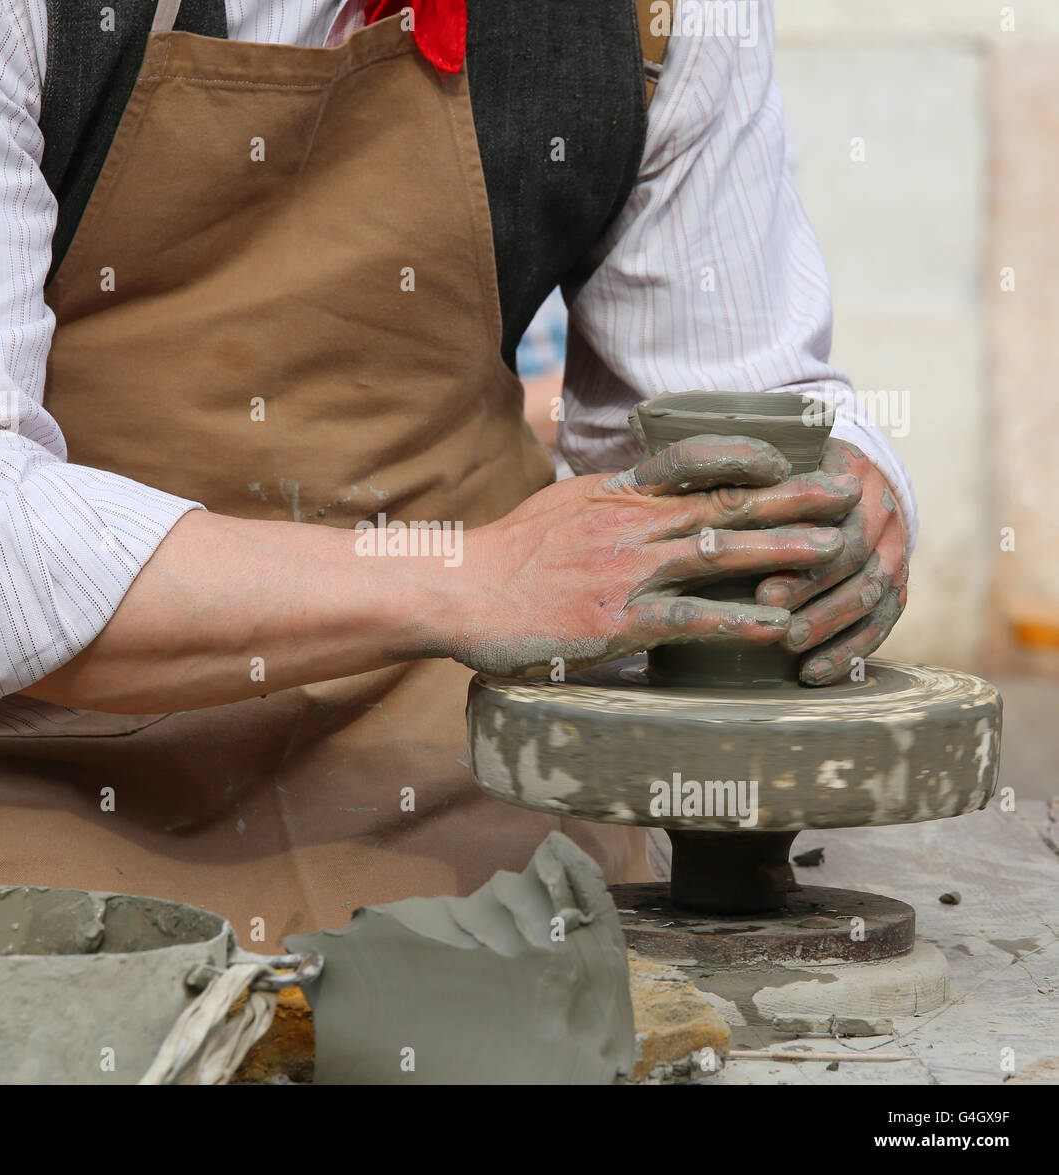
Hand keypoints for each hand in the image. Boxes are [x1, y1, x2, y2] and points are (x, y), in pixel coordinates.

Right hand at [450, 435, 859, 677]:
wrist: (455, 590)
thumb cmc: (502, 556)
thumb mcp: (558, 507)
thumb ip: (608, 499)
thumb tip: (642, 492)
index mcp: (615, 494)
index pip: (692, 459)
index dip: (748, 456)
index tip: (789, 457)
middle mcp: (628, 524)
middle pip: (724, 503)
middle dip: (792, 497)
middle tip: (846, 492)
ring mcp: (623, 572)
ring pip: (719, 553)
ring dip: (784, 551)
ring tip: (836, 550)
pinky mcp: (614, 621)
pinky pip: (689, 619)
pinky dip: (739, 622)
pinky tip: (779, 628)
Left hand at [756, 439, 907, 684]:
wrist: (858, 481)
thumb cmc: (799, 474)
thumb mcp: (785, 465)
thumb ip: (760, 483)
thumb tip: (720, 508)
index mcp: (860, 486)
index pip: (839, 529)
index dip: (802, 560)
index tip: (762, 588)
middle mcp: (886, 524)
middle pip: (855, 565)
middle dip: (811, 593)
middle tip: (767, 611)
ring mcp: (895, 558)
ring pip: (870, 598)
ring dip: (828, 626)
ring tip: (787, 644)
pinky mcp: (895, 591)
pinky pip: (879, 625)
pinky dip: (847, 652)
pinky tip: (812, 674)